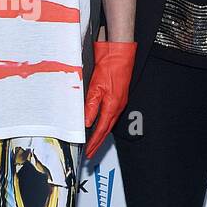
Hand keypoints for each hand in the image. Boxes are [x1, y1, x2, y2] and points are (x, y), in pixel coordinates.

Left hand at [84, 40, 136, 160]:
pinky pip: (111, 114)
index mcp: (112, 106)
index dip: (94, 142)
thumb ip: (91, 106)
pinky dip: (104, 122)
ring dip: (101, 134)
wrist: (120, 54)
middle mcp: (117, 106)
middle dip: (98, 142)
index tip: (89, 151)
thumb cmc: (110, 67)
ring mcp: (119, 101)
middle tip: (91, 152)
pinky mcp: (118, 95)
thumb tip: (87, 122)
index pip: (101, 129)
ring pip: (109, 122)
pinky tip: (100, 123)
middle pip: (106, 129)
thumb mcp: (96, 87)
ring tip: (94, 142)